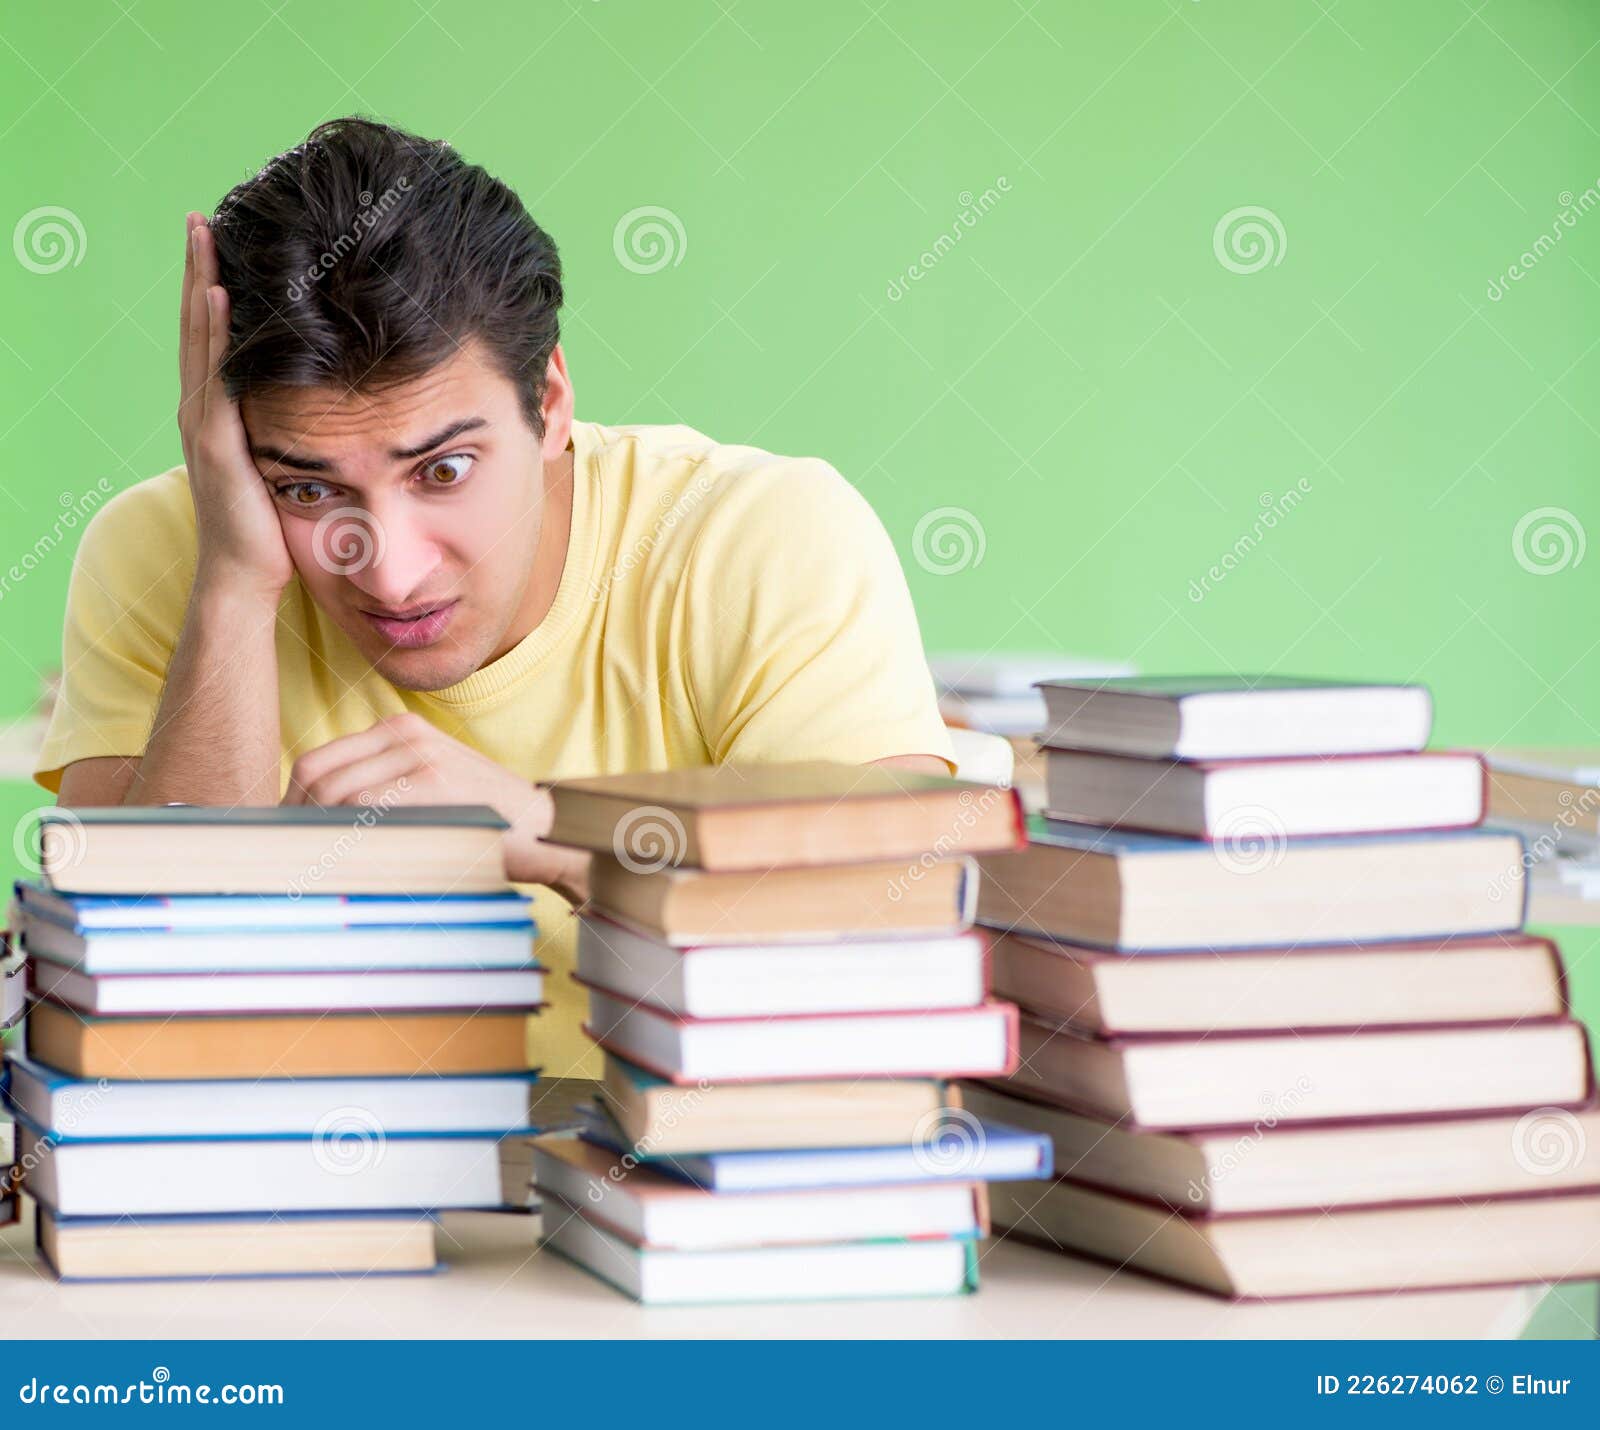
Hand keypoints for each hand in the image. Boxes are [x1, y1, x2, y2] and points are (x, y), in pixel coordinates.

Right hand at [179, 212, 293, 601]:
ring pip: (200, 342)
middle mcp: (202, 410)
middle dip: (199, 271)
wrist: (248, 575)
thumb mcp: (286, 461)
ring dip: (201, 287)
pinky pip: (216, 379)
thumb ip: (295, 426)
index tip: (219, 243)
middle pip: (198, 326)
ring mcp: (204, 425)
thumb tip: (334, 397)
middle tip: (202, 219)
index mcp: (219, 412)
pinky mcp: (217, 443)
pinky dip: (216, 336)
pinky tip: (220, 298)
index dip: (211, 290)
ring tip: (204, 238)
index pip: (213, 338)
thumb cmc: (273, 525)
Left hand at [283, 713, 590, 897]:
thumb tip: (311, 821)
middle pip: (315, 774)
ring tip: (317, 864)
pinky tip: (349, 861)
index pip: (316, 762)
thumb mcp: (430, 787)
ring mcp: (420, 754)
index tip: (286, 840)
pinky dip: (346, 836)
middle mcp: (405, 732)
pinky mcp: (432, 781)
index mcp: (400, 729)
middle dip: (293, 819)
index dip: (290, 803)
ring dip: (318, 832)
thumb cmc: (484, 821)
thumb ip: (381, 789)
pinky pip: (364, 808)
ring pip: (334, 793)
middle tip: (290, 858)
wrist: (546, 829)